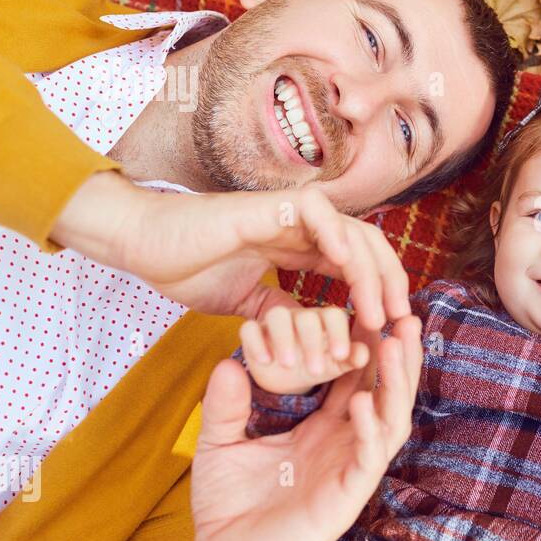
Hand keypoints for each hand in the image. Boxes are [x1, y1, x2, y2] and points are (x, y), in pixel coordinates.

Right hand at [50, 172, 409, 330]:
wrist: (143, 245)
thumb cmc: (188, 268)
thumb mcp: (248, 304)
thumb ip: (282, 312)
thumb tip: (312, 335)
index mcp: (303, 246)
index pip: (360, 264)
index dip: (380, 293)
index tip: (388, 330)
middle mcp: (306, 227)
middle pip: (370, 245)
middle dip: (389, 283)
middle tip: (397, 323)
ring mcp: (292, 213)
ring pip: (355, 232)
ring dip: (371, 273)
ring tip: (376, 312)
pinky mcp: (274, 205)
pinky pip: (321, 214)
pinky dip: (339, 239)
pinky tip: (345, 270)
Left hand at [181, 314, 422, 540]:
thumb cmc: (226, 506)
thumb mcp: (220, 444)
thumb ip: (227, 405)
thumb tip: (230, 360)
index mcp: (323, 429)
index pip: (355, 379)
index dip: (366, 346)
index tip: (370, 306)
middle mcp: (345, 445)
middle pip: (386, 392)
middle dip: (399, 356)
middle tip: (405, 315)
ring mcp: (350, 470)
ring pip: (391, 420)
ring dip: (397, 382)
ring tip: (396, 344)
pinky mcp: (346, 498)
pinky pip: (369, 459)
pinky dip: (370, 429)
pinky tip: (361, 402)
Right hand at [241, 305, 370, 394]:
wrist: (282, 383)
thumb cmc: (316, 368)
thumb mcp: (335, 367)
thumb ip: (350, 360)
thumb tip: (364, 354)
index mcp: (326, 321)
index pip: (335, 316)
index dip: (339, 333)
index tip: (341, 355)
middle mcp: (301, 318)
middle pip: (308, 317)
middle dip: (313, 342)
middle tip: (316, 369)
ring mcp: (275, 323)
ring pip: (277, 316)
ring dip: (284, 339)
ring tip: (290, 364)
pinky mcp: (252, 333)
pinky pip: (249, 328)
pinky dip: (255, 343)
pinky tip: (264, 361)